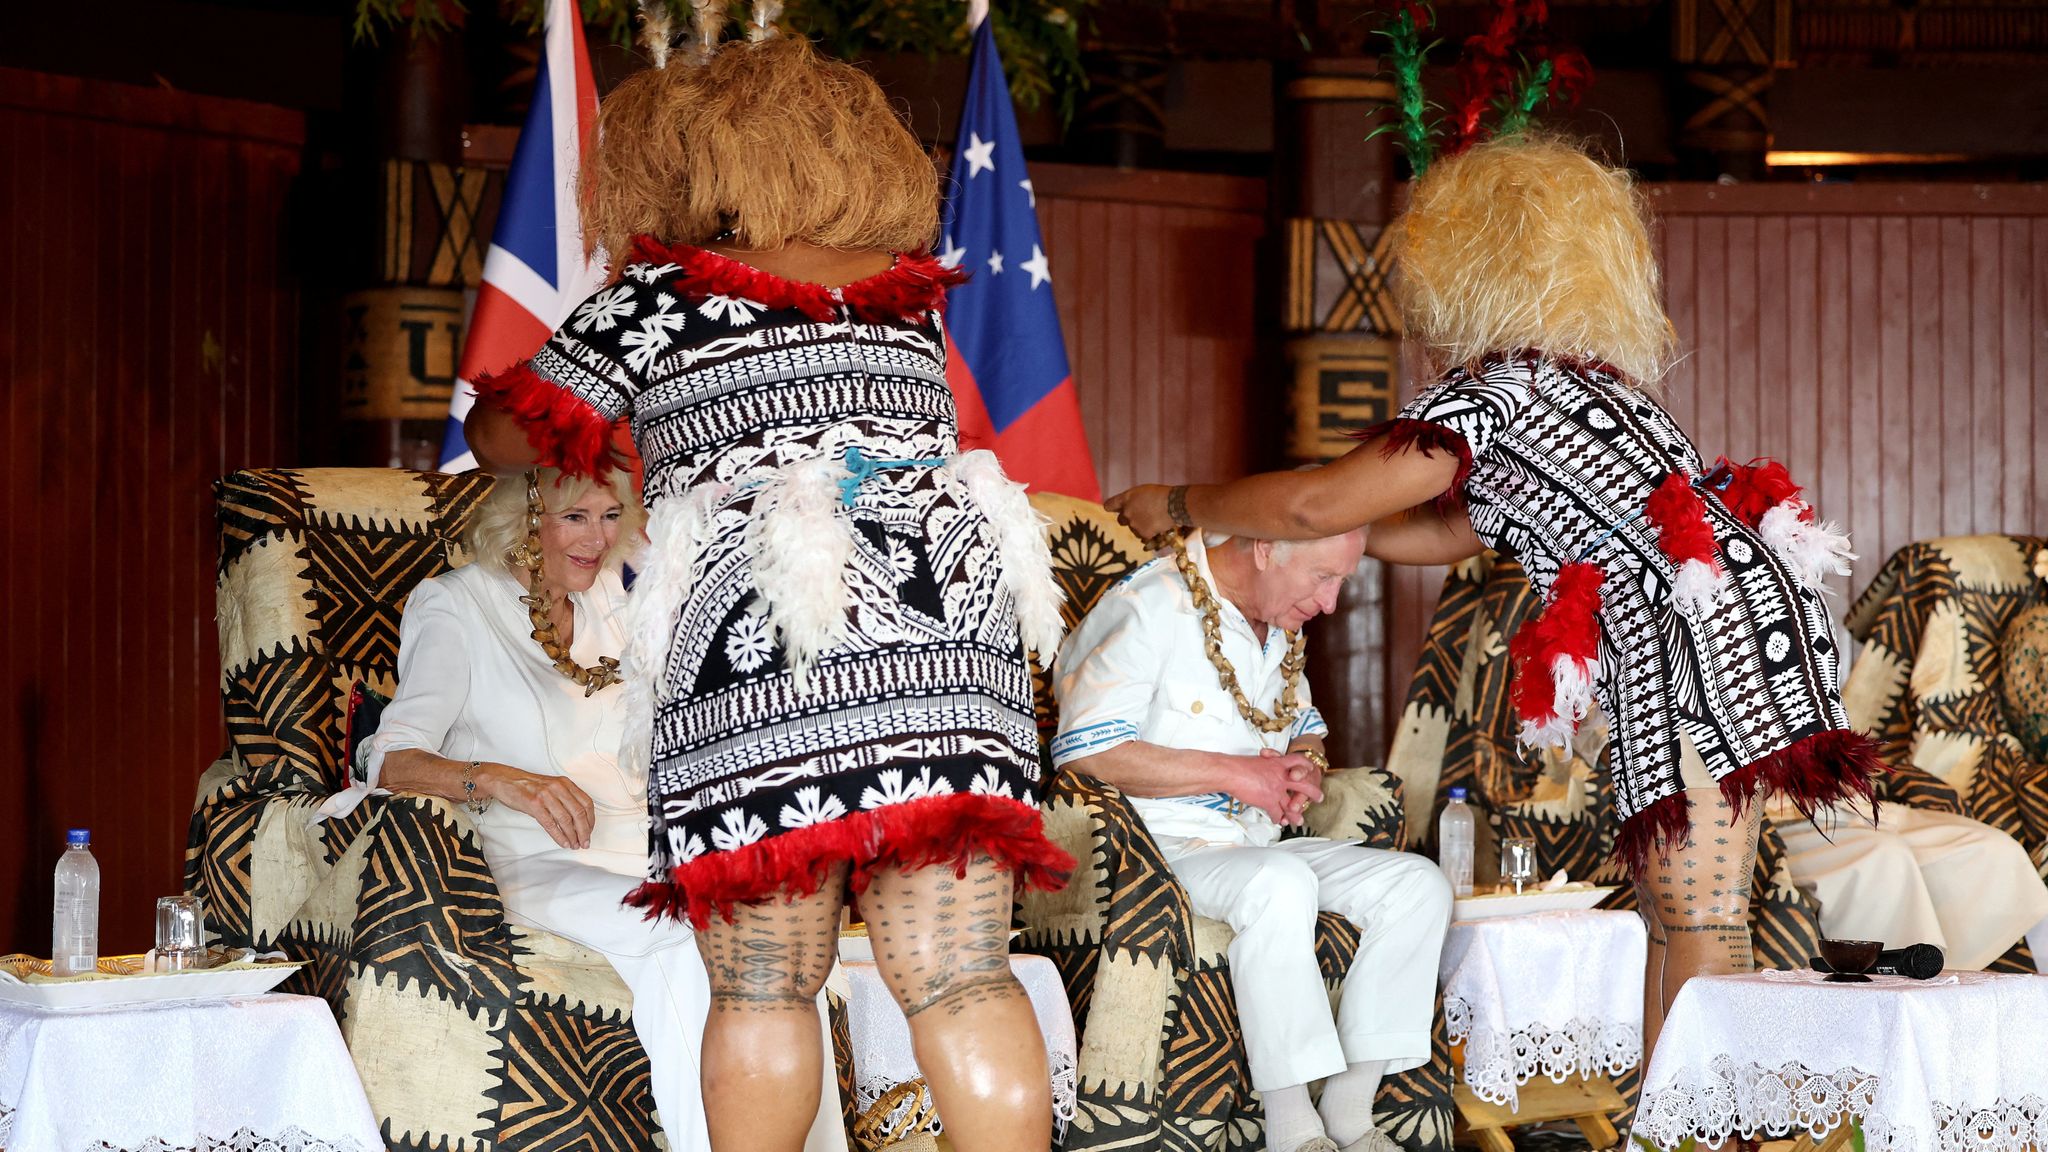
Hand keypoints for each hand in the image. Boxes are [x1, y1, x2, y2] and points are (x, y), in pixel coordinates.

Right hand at [481, 764, 595, 849]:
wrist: (505, 780)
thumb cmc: (527, 786)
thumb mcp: (551, 787)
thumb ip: (564, 799)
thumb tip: (577, 821)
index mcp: (565, 783)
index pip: (586, 802)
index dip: (590, 819)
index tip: (589, 831)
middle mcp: (558, 787)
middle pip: (579, 812)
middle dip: (584, 831)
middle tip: (585, 842)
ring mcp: (546, 795)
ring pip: (566, 820)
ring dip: (572, 836)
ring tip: (575, 845)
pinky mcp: (534, 804)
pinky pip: (551, 824)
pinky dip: (559, 836)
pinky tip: (563, 843)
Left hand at [1105, 484, 1175, 543]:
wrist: (1174, 504)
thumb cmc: (1161, 494)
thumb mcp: (1143, 492)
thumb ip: (1131, 499)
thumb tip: (1126, 507)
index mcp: (1126, 498)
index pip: (1109, 505)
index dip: (1111, 507)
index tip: (1113, 509)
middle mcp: (1127, 512)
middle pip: (1121, 520)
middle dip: (1128, 519)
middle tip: (1142, 515)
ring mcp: (1134, 524)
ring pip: (1133, 529)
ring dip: (1140, 526)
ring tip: (1155, 519)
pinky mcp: (1143, 534)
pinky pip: (1143, 536)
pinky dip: (1149, 533)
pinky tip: (1158, 526)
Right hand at [1230, 751, 1324, 825]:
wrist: (1231, 772)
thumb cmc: (1239, 765)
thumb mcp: (1258, 760)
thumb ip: (1266, 765)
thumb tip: (1266, 771)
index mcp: (1278, 763)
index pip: (1297, 761)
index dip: (1306, 766)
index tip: (1311, 770)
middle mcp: (1281, 776)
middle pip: (1303, 785)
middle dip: (1312, 793)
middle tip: (1319, 798)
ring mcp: (1277, 789)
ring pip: (1291, 805)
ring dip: (1295, 815)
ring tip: (1299, 821)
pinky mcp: (1269, 801)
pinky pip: (1277, 813)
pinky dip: (1278, 819)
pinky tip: (1278, 821)